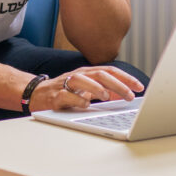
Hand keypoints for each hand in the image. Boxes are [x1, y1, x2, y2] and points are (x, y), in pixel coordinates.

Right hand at [27, 66, 143, 112]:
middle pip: (100, 74)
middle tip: (130, 95)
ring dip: (96, 87)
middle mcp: (79, 75)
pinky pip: (67, 95)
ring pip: (82, 80)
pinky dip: (77, 99)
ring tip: (107, 96)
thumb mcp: (87, 89)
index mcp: (88, 73)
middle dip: (117, 84)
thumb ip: (104, 89)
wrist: (36, 94)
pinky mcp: (55, 96)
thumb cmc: (65, 92)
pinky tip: (86, 104)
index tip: (140, 87)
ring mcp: (66, 84)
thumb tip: (124, 93)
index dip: (126, 78)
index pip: (111, 71)